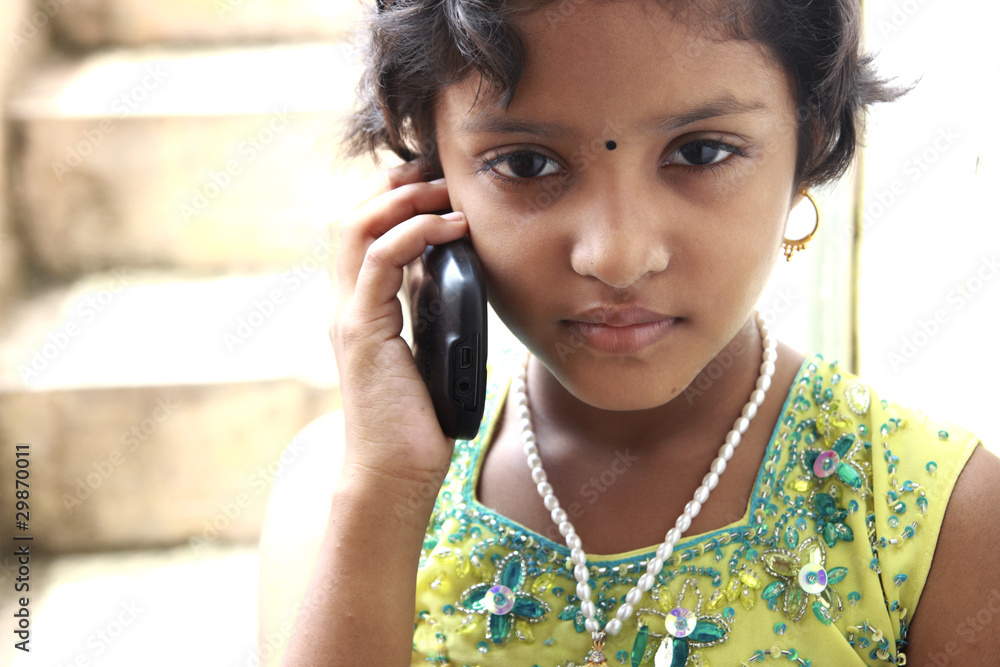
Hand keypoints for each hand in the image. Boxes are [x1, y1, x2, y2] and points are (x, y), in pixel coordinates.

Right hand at [330, 161, 467, 491]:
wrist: (394, 472)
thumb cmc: (416, 417)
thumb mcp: (425, 347)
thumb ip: (423, 306)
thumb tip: (449, 269)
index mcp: (360, 305)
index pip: (363, 230)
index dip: (394, 196)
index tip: (438, 182)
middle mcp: (345, 303)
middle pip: (352, 215)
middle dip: (396, 183)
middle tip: (441, 171)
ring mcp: (348, 315)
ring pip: (358, 227)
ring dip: (404, 198)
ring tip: (446, 192)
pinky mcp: (362, 331)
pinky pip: (381, 260)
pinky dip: (414, 232)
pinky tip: (450, 228)